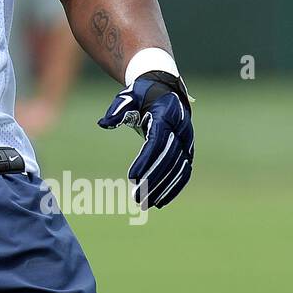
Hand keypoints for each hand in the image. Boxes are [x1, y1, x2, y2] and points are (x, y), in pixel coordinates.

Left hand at [97, 71, 193, 208]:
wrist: (165, 89)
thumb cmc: (142, 94)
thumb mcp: (128, 96)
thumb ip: (118, 109)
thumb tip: (104, 123)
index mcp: (166, 115)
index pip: (157, 142)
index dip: (146, 160)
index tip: (133, 177)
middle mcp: (181, 129)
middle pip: (168, 159)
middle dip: (153, 180)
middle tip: (137, 197)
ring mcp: (187, 140)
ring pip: (179, 169)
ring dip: (164, 188)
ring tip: (146, 203)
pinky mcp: (189, 150)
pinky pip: (184, 171)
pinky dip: (175, 186)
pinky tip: (161, 200)